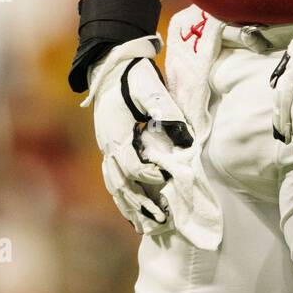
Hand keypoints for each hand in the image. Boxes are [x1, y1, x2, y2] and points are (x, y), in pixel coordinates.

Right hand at [82, 35, 192, 236]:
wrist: (112, 65)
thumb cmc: (134, 76)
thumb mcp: (151, 88)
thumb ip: (167, 112)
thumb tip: (186, 139)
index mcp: (118, 132)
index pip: (132, 163)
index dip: (148, 175)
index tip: (165, 181)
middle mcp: (108, 144)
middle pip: (121, 183)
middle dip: (141, 203)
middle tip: (162, 220)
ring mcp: (105, 147)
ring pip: (114, 185)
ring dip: (130, 206)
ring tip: (147, 226)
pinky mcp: (108, 147)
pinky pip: (111, 179)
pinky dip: (121, 197)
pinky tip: (131, 211)